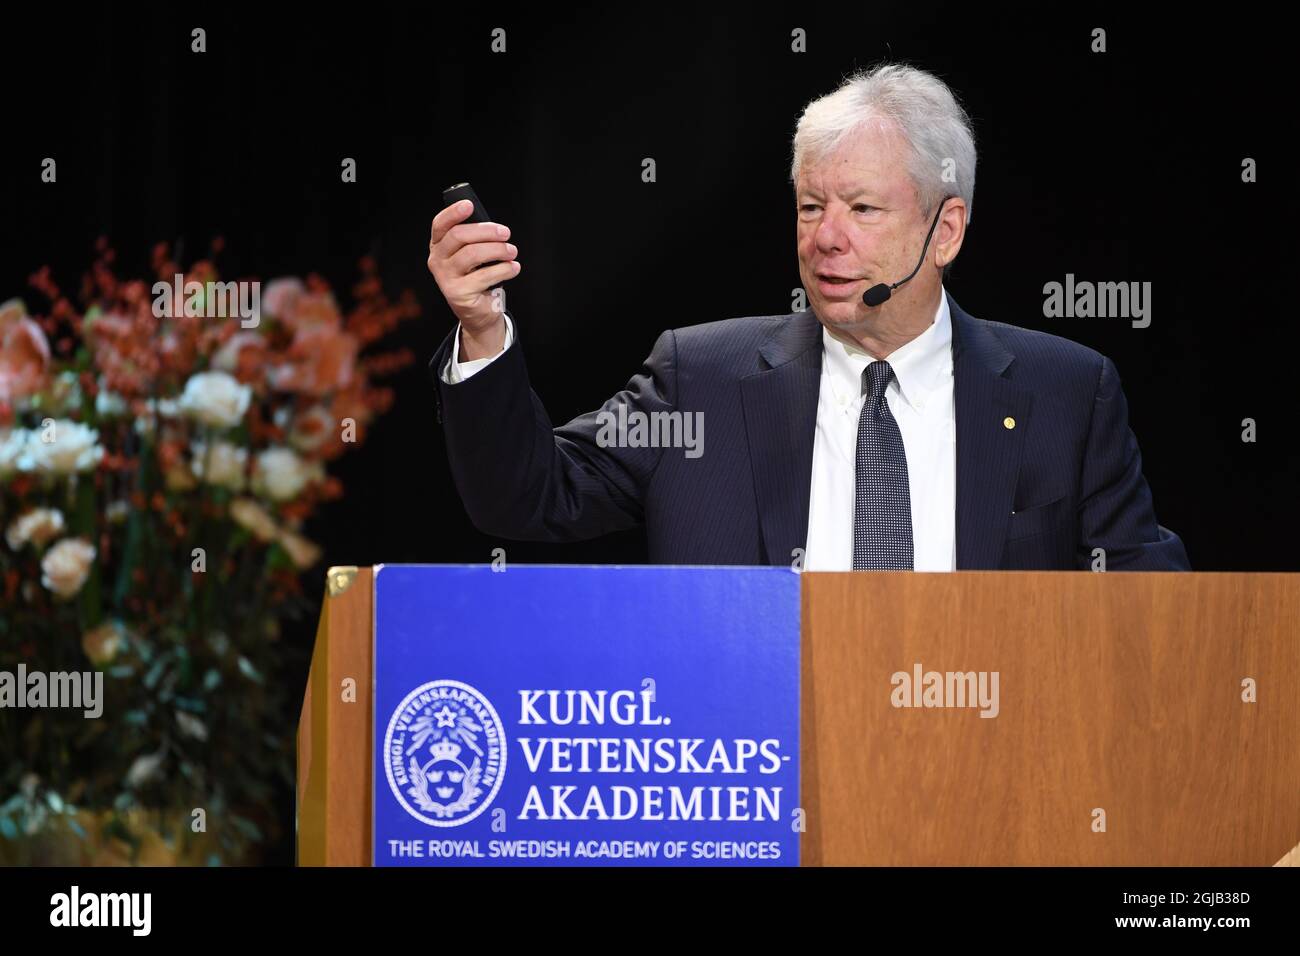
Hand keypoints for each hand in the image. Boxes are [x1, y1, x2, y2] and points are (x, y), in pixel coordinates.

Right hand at [427, 199, 520, 358]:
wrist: (478, 311)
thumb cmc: (478, 276)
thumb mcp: (473, 255)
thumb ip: (475, 240)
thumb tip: (494, 228)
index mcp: (439, 246)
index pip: (440, 225)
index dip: (453, 212)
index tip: (469, 205)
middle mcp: (437, 261)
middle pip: (459, 236)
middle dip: (486, 231)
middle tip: (506, 233)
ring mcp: (445, 278)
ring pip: (472, 254)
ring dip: (498, 250)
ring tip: (512, 252)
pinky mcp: (457, 293)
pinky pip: (484, 276)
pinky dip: (504, 269)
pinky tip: (513, 268)